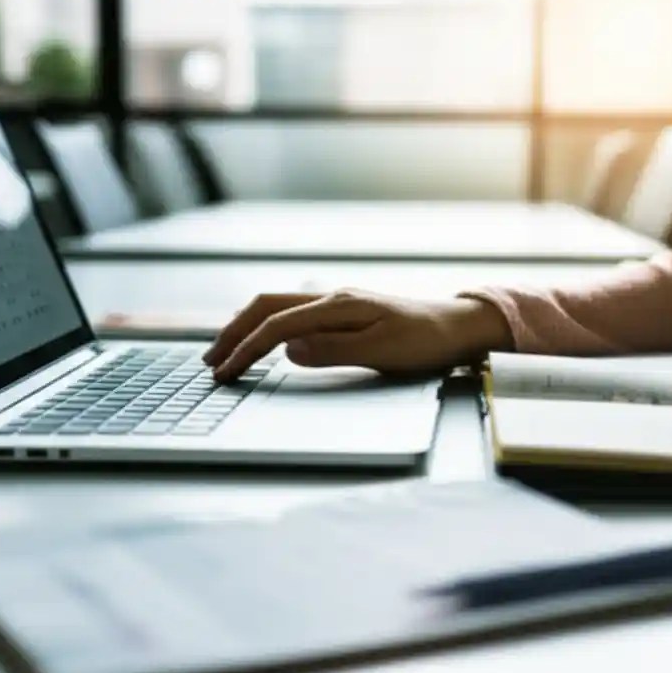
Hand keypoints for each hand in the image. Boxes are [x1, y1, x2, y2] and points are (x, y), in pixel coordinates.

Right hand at [203, 290, 513, 380]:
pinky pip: (293, 312)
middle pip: (266, 306)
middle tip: (210, 361)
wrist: (462, 326)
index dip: (246, 350)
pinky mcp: (345, 312)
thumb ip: (334, 351)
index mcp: (339, 306)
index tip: (225, 374)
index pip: (277, 326)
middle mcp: (333, 298)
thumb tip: (287, 351)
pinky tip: (263, 341)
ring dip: (246, 326)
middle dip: (232, 333)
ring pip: (277, 306)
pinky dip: (267, 325)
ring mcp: (338, 302)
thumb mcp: (384, 352)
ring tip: (224, 351)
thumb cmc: (428, 342)